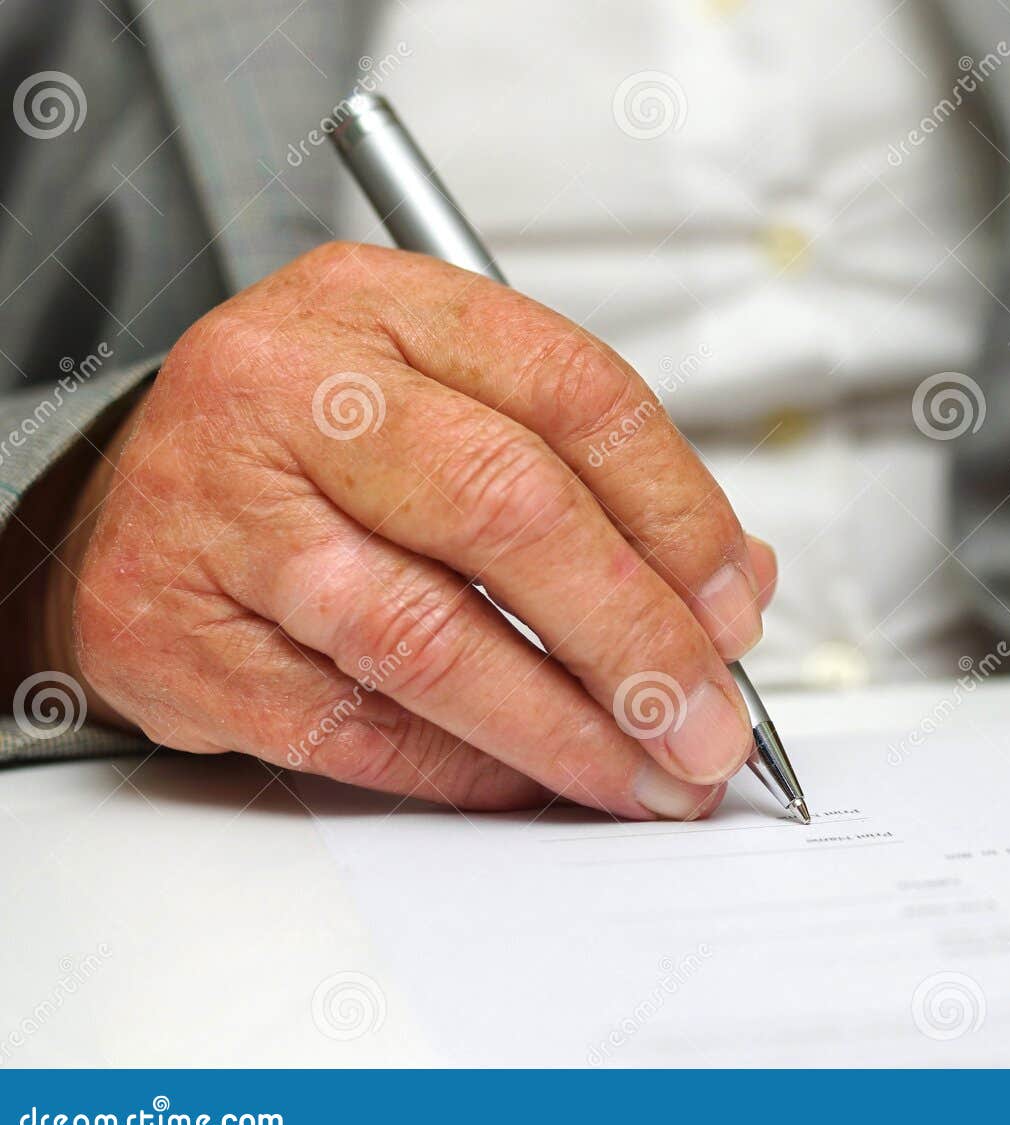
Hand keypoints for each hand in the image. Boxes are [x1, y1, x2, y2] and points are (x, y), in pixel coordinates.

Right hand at [39, 242, 777, 818]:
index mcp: (380, 305)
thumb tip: (731, 587)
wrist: (122, 502)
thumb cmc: (305, 451)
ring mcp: (220, 512)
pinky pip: (354, 726)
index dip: (679, 515)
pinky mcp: (175, 635)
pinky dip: (467, 769)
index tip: (734, 608)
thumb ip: (595, 480)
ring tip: (647, 773)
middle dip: (637, 638)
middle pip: (508, 510)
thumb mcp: (448, 403)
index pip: (574, 393)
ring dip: (565, 729)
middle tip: (706, 719)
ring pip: (429, 636)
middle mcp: (290, 389)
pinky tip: (534, 781)